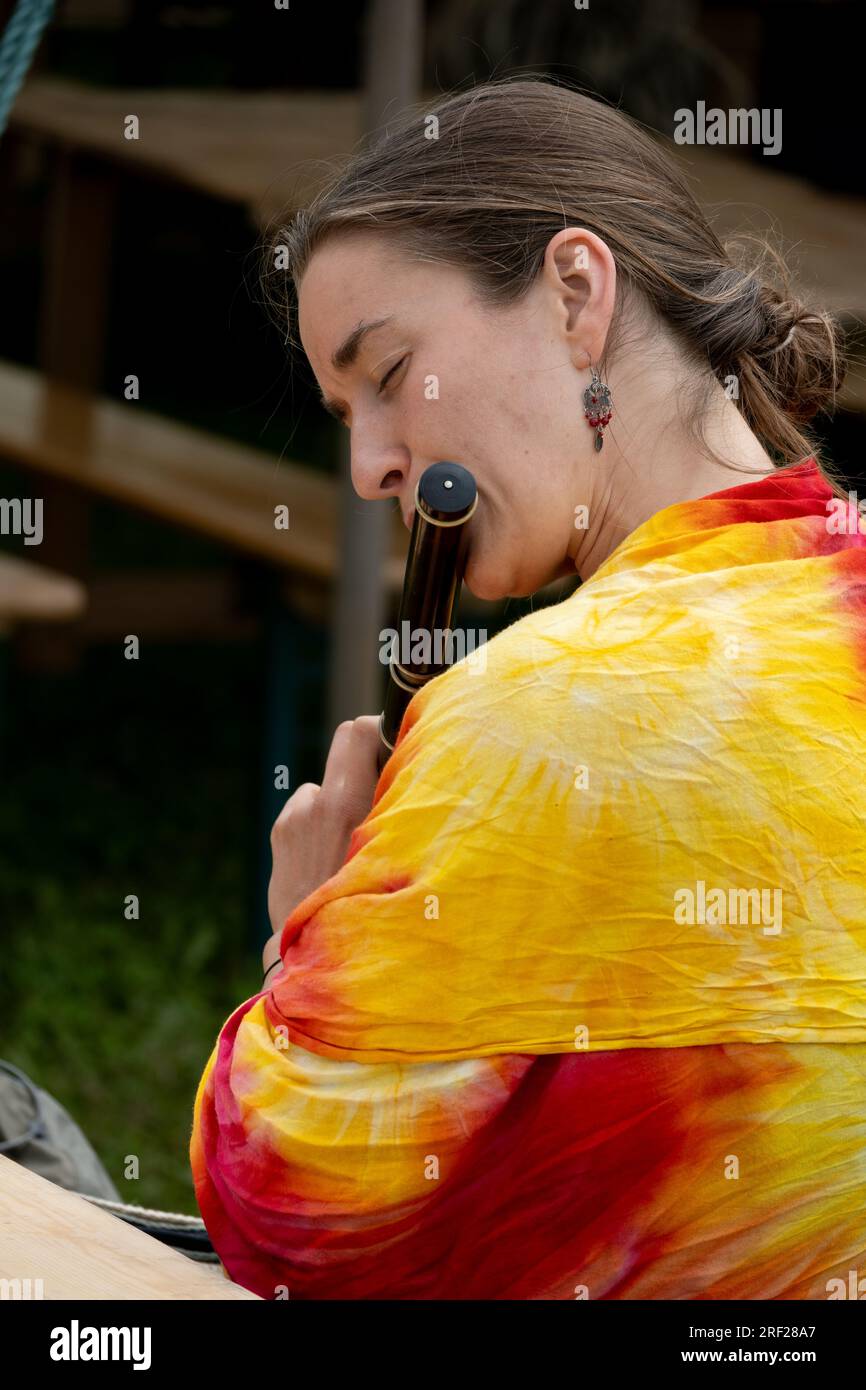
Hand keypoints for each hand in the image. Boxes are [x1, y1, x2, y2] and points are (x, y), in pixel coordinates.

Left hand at [263, 715, 380, 980]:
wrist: (312, 956)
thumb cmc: (368, 907)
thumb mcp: (392, 855)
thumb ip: (395, 807)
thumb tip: (406, 768)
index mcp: (344, 804)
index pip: (356, 733)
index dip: (379, 731)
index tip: (397, 745)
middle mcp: (312, 804)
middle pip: (343, 753)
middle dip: (365, 767)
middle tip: (386, 796)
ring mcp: (292, 818)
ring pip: (326, 789)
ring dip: (341, 802)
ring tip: (357, 843)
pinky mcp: (280, 834)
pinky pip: (308, 811)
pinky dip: (320, 823)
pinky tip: (331, 857)